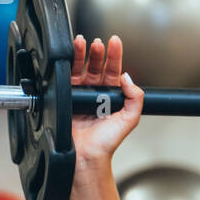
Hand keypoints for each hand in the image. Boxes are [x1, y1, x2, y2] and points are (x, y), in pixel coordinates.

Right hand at [70, 34, 143, 165]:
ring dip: (81, 54)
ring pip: (80, 69)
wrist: (87, 157)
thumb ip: (135, 98)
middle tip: (98, 43)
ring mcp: (79, 96)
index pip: (113, 72)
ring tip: (82, 42)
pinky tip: (69, 55)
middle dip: (97, 53)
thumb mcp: (130, 119)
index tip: (115, 42)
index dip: (114, 56)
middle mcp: (95, 95)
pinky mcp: (64, 98)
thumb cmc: (106, 143)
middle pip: (96, 67)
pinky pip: (64, 78)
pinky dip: (65, 65)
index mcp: (111, 98)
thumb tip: (128, 77)